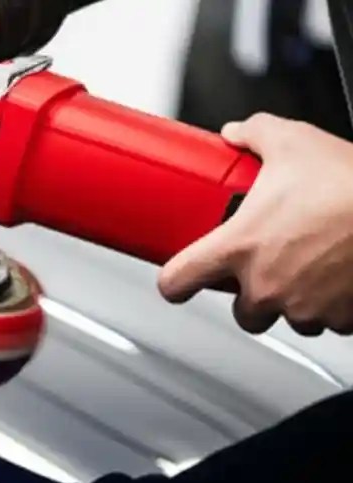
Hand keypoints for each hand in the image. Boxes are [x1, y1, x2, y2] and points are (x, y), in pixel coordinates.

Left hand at [158, 113, 352, 335]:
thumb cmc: (350, 183)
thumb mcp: (293, 142)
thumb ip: (255, 135)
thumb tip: (237, 133)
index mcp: (238, 248)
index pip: (175, 283)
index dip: (174, 282)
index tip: (179, 278)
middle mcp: (265, 285)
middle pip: (239, 312)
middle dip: (250, 295)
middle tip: (268, 267)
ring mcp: (302, 306)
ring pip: (286, 317)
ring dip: (292, 300)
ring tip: (310, 266)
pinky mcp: (339, 318)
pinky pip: (327, 322)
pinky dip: (330, 305)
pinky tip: (338, 276)